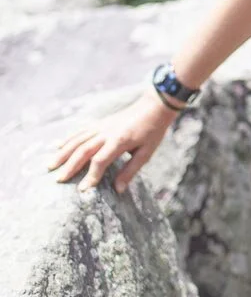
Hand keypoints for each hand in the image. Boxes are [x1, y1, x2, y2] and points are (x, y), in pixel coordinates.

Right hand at [47, 89, 178, 192]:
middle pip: (83, 150)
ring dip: (63, 152)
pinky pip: (81, 131)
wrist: (154, 106)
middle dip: (70, 166)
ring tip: (50, 165)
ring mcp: (102, 126)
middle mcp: (106, 132)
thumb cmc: (153, 131)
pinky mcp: (100, 122)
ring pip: (77, 139)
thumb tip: (118, 190)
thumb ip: (130, 170)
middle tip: (58, 180)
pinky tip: (58, 146)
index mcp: (119, 141)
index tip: (83, 189)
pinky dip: (68, 138)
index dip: (91, 175)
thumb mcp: (146, 153)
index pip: (100, 160)